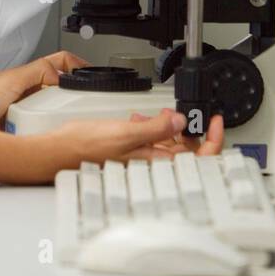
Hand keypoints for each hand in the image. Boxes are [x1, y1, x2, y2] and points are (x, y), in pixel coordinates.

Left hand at [0, 51, 90, 128]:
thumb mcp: (12, 80)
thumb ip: (37, 72)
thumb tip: (62, 76)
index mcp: (27, 78)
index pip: (60, 63)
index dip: (77, 66)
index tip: (91, 73)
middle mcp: (30, 95)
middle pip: (63, 89)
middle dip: (75, 94)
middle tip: (84, 101)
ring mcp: (30, 115)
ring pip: (58, 111)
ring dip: (65, 115)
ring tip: (68, 119)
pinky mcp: (29, 133)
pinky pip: (49, 130)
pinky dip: (55, 131)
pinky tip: (55, 135)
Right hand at [48, 108, 224, 168]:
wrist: (60, 149)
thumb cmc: (85, 148)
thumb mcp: (125, 133)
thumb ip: (156, 129)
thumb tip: (180, 121)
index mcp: (156, 164)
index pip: (199, 159)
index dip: (212, 140)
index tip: (214, 120)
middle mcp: (152, 164)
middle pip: (187, 149)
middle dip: (187, 127)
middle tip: (186, 112)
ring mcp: (142, 157)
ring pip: (169, 142)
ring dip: (168, 124)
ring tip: (159, 113)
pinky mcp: (131, 149)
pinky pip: (152, 138)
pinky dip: (151, 125)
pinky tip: (141, 118)